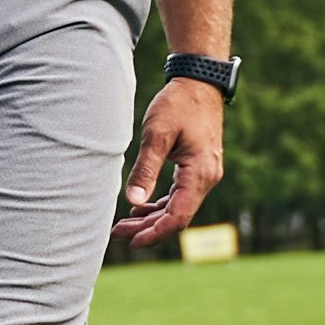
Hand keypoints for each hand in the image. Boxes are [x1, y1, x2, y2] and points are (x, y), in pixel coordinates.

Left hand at [118, 73, 225, 244]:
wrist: (200, 82)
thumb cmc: (178, 104)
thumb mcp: (157, 135)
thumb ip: (145, 169)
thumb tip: (132, 202)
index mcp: (199, 174)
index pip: (178, 217)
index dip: (155, 234)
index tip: (132, 242)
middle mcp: (207, 179)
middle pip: (178, 216)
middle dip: (148, 228)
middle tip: (117, 232)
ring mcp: (205, 174)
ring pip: (178, 207)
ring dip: (152, 218)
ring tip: (124, 223)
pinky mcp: (198, 169)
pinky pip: (180, 195)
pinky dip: (161, 204)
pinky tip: (140, 208)